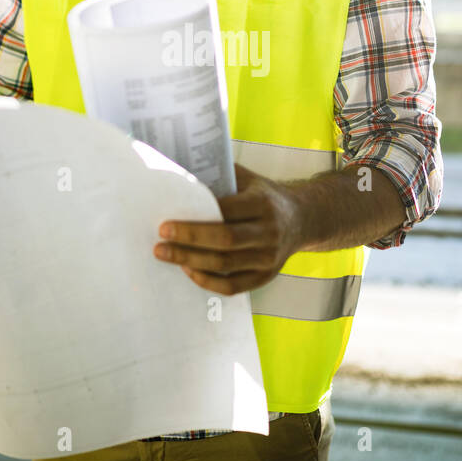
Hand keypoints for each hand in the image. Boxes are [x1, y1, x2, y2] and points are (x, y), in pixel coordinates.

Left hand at [154, 164, 305, 295]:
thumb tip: (178, 175)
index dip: (195, 219)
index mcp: (262, 203)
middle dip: (188, 241)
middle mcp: (269, 231)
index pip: (226, 212)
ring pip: (225, 265)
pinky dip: (208, 281)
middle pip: (224, 241)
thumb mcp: (248, 179)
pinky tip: (189, 271)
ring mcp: (269, 258)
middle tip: (159, 242)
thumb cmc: (264, 195)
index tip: (166, 222)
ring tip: (166, 255)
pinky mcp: (266, 276)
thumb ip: (219, 176)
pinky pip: (233, 286)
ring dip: (191, 262)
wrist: (302, 219)